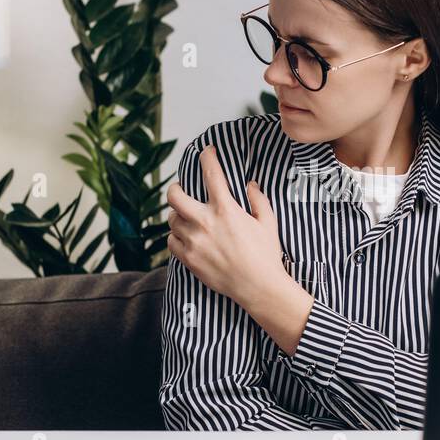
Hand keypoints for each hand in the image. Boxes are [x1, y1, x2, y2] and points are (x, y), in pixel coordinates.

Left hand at [167, 146, 313, 351]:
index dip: (207, 158)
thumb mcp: (268, 223)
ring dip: (178, 216)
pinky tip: (185, 238)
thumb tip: (250, 185)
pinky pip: (171, 242)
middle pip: (174, 196)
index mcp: (226, 210)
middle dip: (175, 188)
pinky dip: (176, 237)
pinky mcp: (188, 259)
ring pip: (172, 220)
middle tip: (180, 189)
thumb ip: (258, 200)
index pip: (211, 175)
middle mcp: (205, 223)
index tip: (206, 151)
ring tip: (187, 218)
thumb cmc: (266, 255)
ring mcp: (194, 242)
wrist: (259, 287)